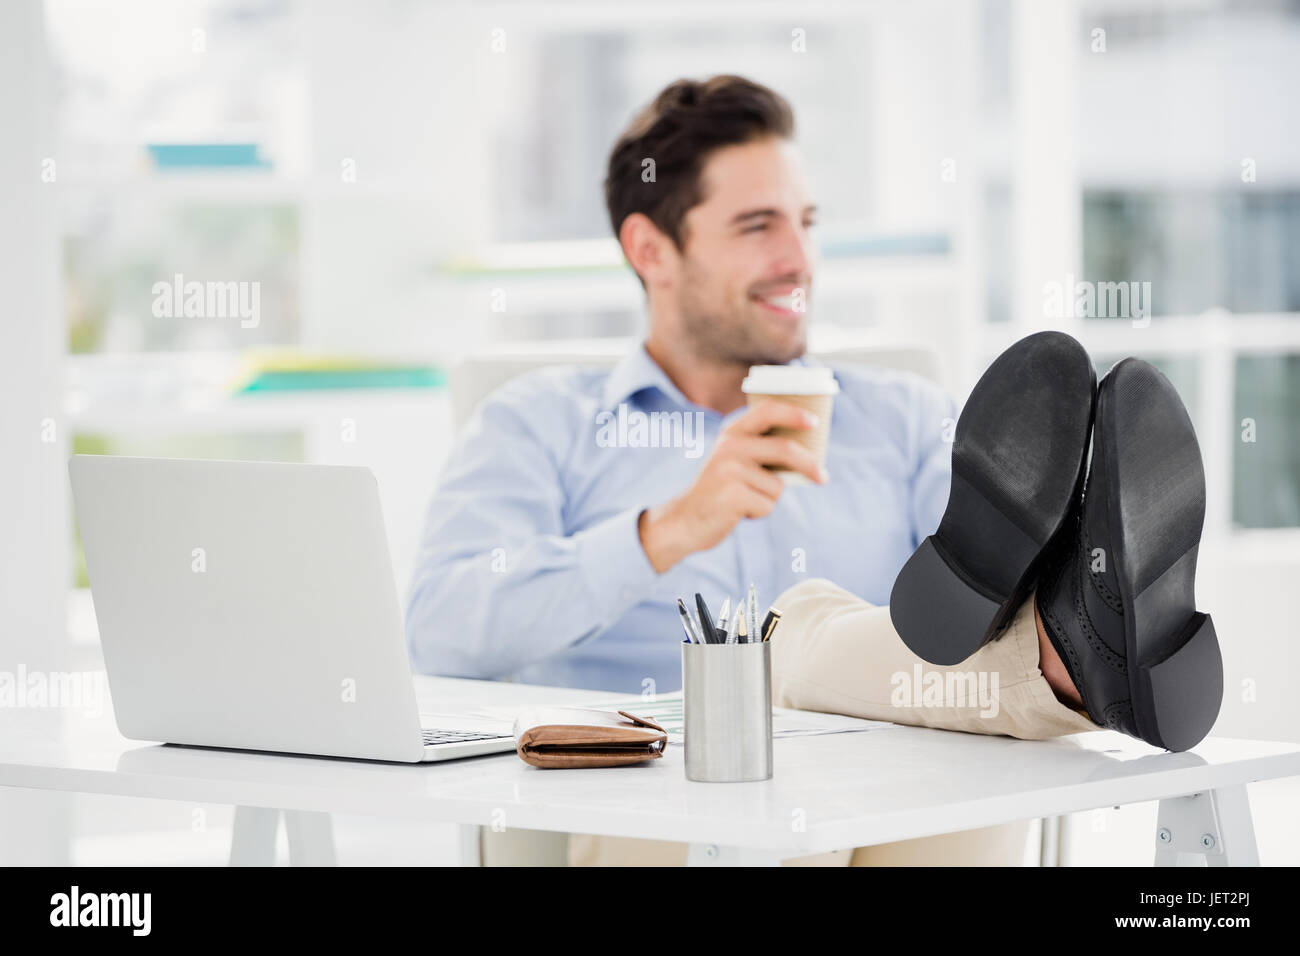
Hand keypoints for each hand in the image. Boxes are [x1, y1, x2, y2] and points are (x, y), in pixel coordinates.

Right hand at [637, 401, 826, 572]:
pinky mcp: (732, 495)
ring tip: (744, 500)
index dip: (794, 413)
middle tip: (823, 478)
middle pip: (784, 450)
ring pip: (777, 485)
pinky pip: (767, 505)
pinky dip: (759, 513)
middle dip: (809, 465)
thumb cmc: (720, 491)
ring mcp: (729, 470)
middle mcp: (730, 446)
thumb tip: (810, 456)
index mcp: (732, 433)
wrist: (685, 520)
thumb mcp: (734, 462)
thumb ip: (760, 451)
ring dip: (769, 499)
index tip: (814, 422)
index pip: (767, 411)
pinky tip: (738, 512)